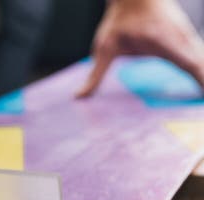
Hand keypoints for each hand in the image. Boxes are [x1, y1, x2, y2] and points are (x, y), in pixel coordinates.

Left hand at [77, 0, 203, 96]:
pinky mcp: (187, 38)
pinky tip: (201, 85)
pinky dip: (202, 71)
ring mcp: (187, 37)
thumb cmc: (119, 20)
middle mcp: (181, 39)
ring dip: (203, 78)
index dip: (201, 79)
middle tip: (201, 109)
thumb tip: (78, 97)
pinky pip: (200, 57)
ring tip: (202, 97)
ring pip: (203, 60)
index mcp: (163, 41)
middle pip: (201, 64)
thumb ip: (95, 75)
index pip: (189, 63)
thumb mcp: (104, 47)